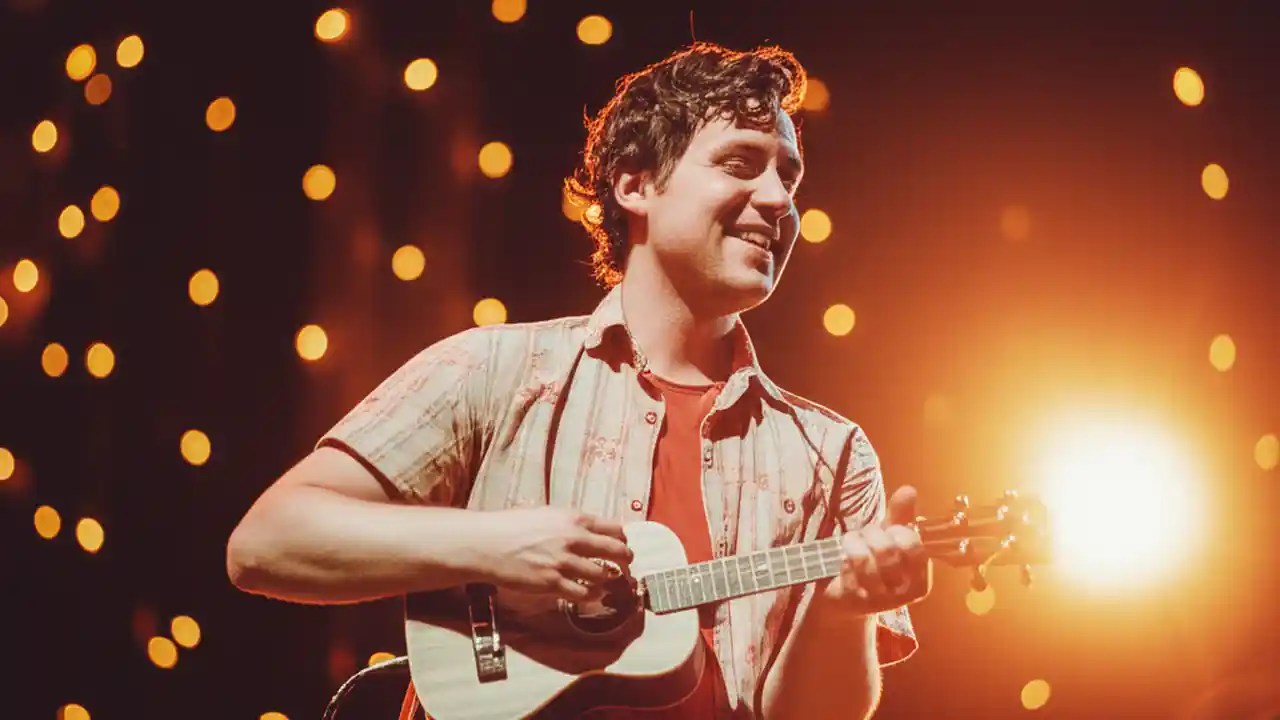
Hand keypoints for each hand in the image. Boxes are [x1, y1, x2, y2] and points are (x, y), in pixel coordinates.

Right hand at [476, 506, 632, 602]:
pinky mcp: (553, 583)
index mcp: (574, 518)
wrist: (487, 543)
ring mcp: (564, 562)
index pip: (614, 528)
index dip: (622, 539)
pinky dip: (592, 596)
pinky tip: (592, 596)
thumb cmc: (512, 526)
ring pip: (603, 575)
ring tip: (607, 583)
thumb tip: (588, 530)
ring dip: (608, 581)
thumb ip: (569, 523)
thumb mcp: (546, 514)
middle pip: (617, 551)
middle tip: (625, 566)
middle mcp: (574, 538)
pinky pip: (583, 594)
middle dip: (626, 560)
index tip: (623, 545)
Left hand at [822, 485, 930, 614]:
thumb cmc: (874, 562)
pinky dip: (841, 559)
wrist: (847, 597)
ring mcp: (878, 601)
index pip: (913, 546)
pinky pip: (846, 570)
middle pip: (886, 550)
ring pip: (864, 559)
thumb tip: (910, 490)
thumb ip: (900, 515)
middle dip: (870, 534)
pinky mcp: (854, 602)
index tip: (889, 532)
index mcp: (920, 579)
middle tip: (864, 536)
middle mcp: (903, 594)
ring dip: (852, 544)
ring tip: (850, 544)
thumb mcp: (889, 539)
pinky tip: (842, 561)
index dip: (897, 531)